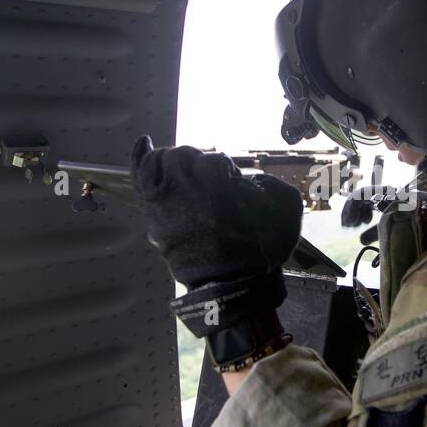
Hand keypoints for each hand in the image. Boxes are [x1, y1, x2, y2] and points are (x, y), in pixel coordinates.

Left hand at [130, 137, 302, 289]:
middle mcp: (185, 185)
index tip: (232, 190)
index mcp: (216, 183)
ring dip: (174, 162)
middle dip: (199, 166)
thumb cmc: (259, 252)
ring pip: (162, 161)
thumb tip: (253, 180)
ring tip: (183, 170)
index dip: (227, 174)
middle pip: (186, 156)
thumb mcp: (285, 213)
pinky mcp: (152, 211)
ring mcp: (164, 198)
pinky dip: (140, 155)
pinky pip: (140, 175)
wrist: (231, 285)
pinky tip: (143, 141)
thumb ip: (274, 186)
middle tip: (209, 184)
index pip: (216, 161)